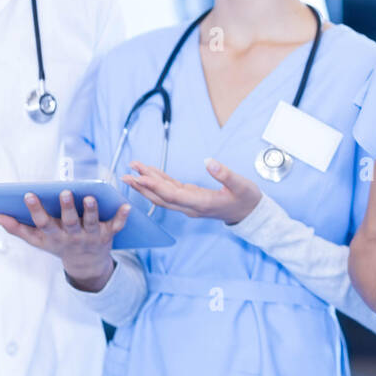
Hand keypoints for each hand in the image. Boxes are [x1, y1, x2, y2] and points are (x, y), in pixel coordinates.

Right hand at [0, 190, 129, 292]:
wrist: (86, 264)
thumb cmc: (58, 244)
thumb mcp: (37, 240)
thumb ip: (16, 228)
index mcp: (54, 236)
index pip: (42, 223)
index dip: (35, 210)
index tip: (28, 194)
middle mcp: (73, 236)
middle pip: (69, 222)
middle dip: (67, 208)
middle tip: (65, 192)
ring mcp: (91, 235)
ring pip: (92, 222)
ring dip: (92, 210)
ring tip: (91, 197)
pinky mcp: (109, 234)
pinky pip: (117, 225)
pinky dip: (122, 216)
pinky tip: (126, 205)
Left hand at [121, 158, 261, 223]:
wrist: (250, 213)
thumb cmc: (246, 199)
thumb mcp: (241, 185)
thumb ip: (225, 174)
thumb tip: (209, 161)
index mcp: (201, 203)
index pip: (172, 195)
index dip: (155, 186)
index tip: (140, 176)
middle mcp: (191, 206)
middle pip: (161, 198)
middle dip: (142, 186)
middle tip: (125, 175)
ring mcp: (189, 204)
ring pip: (163, 196)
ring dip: (146, 185)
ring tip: (131, 172)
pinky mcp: (191, 199)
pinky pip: (170, 192)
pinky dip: (158, 182)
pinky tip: (149, 174)